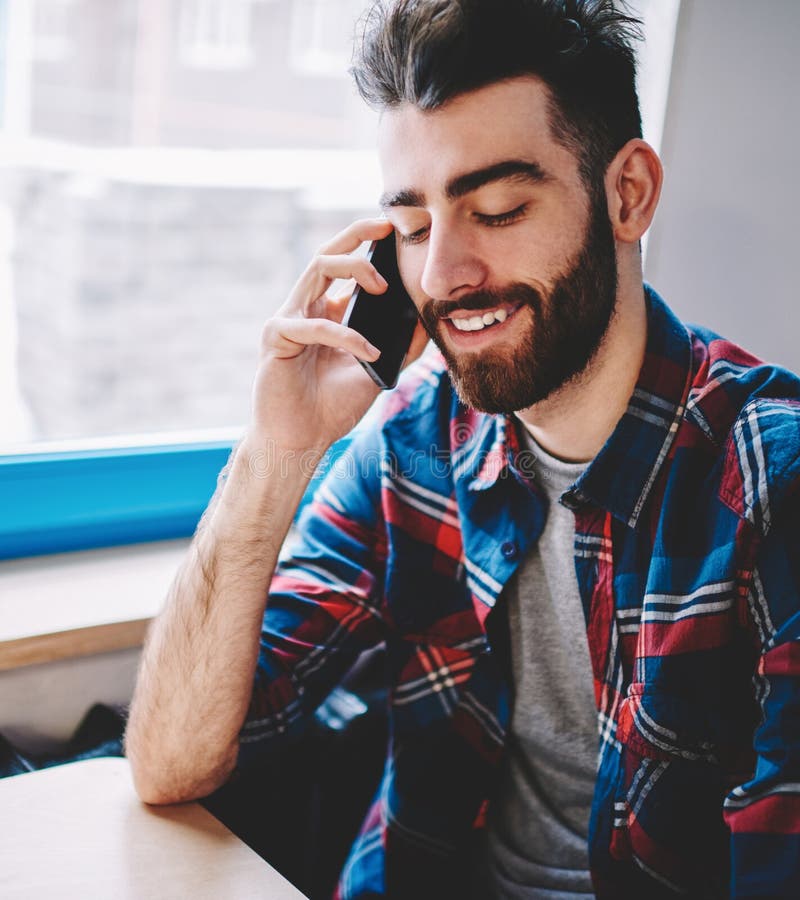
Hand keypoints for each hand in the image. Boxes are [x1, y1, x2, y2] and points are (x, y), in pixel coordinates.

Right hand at [247, 218, 419, 453]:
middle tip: (390, 230)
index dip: (368, 244)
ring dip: (355, 269)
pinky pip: (314, 324)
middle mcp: (306, 307)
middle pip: (328, 252)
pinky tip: (368, 352)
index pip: (346, 266)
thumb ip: (402, 346)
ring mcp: (289, 318)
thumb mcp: (378, 371)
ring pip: (317, 267)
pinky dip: (345, 335)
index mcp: (327, 311)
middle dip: (359, 234)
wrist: (301, 440)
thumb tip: (431, 319)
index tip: (399, 233)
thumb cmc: (333, 407)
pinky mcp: (276, 336)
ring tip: (384, 288)